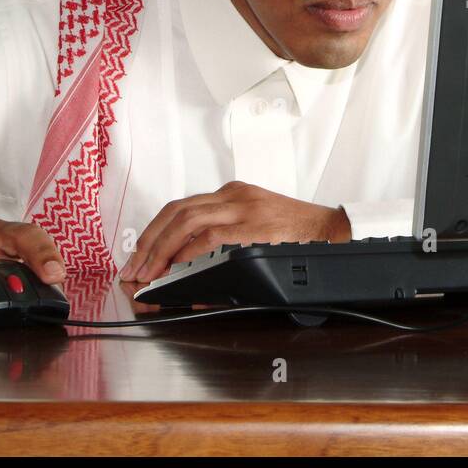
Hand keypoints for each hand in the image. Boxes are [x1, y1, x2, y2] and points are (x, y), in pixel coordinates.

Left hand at [119, 182, 350, 281]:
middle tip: (134, 269)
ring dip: (161, 249)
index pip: (181, 207)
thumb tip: (189, 271)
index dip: (154, 232)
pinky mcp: (253, 225)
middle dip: (149, 242)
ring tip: (148, 274)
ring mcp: (243, 208)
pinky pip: (211, 236)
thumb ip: (225, 238)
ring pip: (186, 220)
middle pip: (176, 211)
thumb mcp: (257, 225)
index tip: (141, 256)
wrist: (332, 232)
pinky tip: (177, 268)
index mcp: (233, 194)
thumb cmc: (296, 234)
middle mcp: (234, 196)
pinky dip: (188, 254)